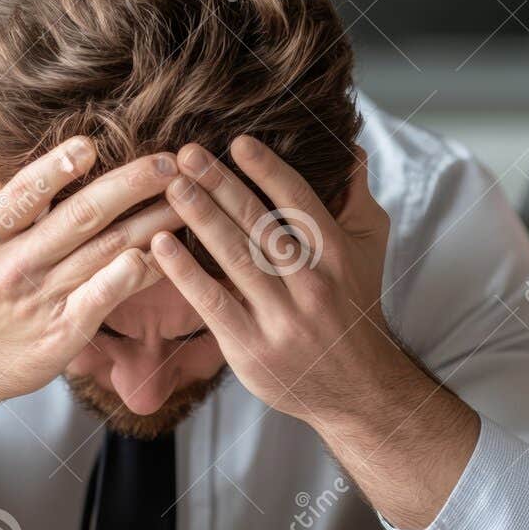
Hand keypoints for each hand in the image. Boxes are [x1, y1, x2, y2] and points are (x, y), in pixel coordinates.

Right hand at [0, 136, 182, 401]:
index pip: (24, 193)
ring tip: (187, 200)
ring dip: (151, 222)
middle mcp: (15, 264)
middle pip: (79, 216)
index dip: (55, 168)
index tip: (91, 144)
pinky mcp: (64, 331)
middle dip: (130, 185)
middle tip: (171, 162)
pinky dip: (133, 275)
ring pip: (105, 250)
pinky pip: (106, 297)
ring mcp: (42, 299)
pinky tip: (160, 257)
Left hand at [151, 137, 399, 425]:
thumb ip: (355, 200)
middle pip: (259, 225)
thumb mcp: (368, 250)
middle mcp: (310, 283)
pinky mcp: (250, 346)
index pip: (298, 202)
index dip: (268, 170)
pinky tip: (160, 245)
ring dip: (200, 218)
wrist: (355, 387)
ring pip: (235, 258)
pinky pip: (212, 302)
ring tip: (172, 187)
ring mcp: (279, 317)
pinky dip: (184, 272)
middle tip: (188, 153)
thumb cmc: (354, 306)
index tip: (238, 142)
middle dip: (221, 185)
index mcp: (335, 254)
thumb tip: (351, 151)